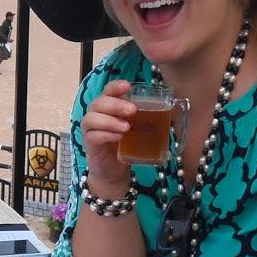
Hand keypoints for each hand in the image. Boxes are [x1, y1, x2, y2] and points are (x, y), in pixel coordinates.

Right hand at [77, 77, 139, 191]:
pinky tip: (118, 138)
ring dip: (110, 121)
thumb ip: (143, 117)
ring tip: (127, 127)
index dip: (115, 86)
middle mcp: (96, 115)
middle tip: (132, 110)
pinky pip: (92, 135)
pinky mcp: (88, 143)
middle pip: (99, 103)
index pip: (107, 91)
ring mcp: (90, 129)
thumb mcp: (136, 128)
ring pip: (92, 118)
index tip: (127, 85)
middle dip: (116, 105)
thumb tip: (168, 108)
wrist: (114, 171)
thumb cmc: (125, 145)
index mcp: (108, 107)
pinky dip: (105, 134)